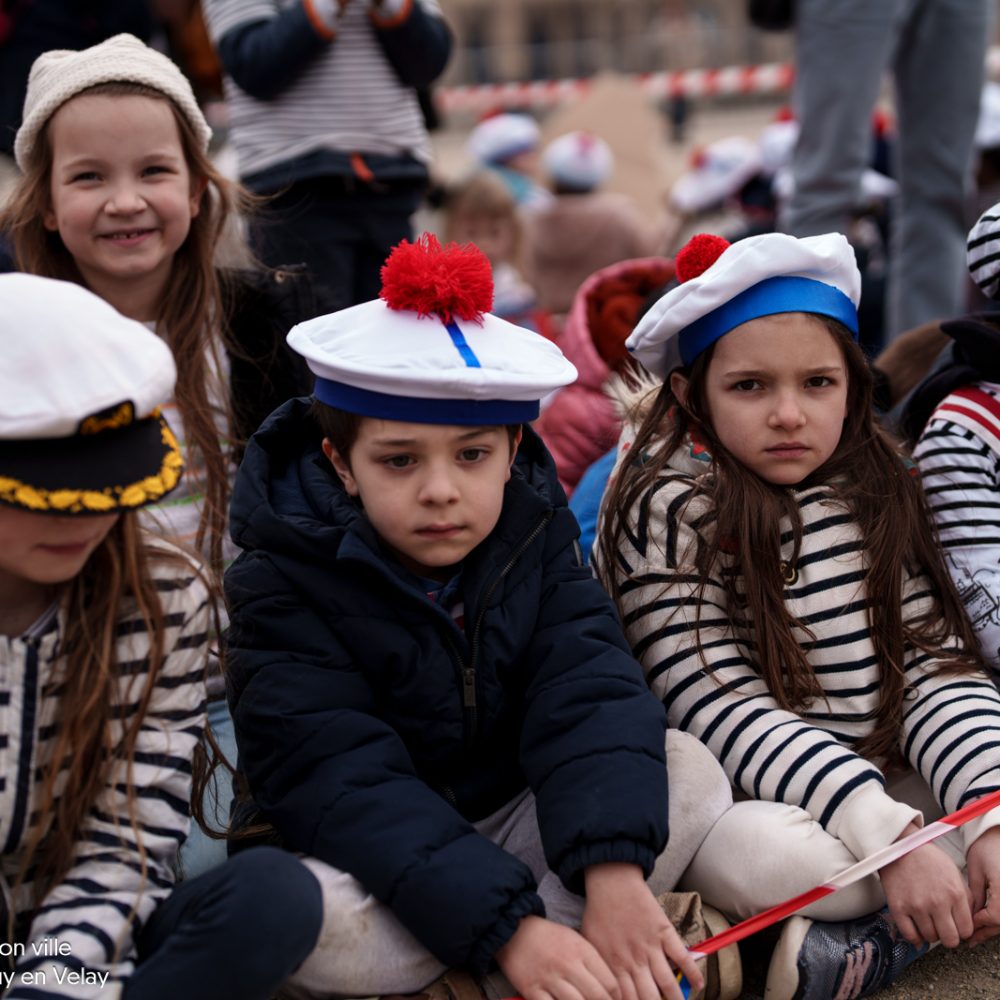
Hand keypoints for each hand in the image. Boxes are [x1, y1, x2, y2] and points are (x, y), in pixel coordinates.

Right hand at [495, 915, 618, 999]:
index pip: (609, 982)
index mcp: (582, 951)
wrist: (516, 930)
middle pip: (596, 996)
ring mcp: (549, 978)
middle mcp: (568, 964)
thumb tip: (611, 990)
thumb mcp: (575, 941)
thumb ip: (592, 963)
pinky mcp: (531, 989)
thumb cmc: (550, 938)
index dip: (617, 999)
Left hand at [581, 863, 702, 999]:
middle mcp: (634, 961)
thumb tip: (602, 987)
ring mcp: (651, 947)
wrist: (611, 881)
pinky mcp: (664, 932)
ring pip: (667, 983)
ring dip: (675, 999)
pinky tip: (699, 986)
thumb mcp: (589, 943)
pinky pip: (682, 956)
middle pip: (648, 998)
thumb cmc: (598, 912)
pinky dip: (692, 972)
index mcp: (613, 966)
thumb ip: (599, 968)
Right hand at [879, 824, 973, 947]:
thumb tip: (968, 922)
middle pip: (950, 940)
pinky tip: (916, 928)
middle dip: (948, 936)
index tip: (955, 926)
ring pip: (930, 938)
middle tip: (942, 928)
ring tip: (927, 921)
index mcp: (955, 894)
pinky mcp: (898, 906)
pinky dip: (914, 937)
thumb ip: (965, 899)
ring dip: (930, 933)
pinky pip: (910, 935)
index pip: (966, 931)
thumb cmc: (928, 858)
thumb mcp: (955, 874)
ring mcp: (916, 905)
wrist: (900, 845)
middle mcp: (937, 902)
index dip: (961, 931)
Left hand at [965, 827, 999, 946]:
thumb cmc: (987, 848)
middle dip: (987, 931)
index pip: (994, 917)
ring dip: (994, 927)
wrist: (999, 834)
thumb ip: (975, 895)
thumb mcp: (976, 871)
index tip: (965, 928)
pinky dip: (999, 918)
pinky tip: (989, 921)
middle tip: (970, 939)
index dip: (979, 924)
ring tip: (977, 933)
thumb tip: (970, 917)